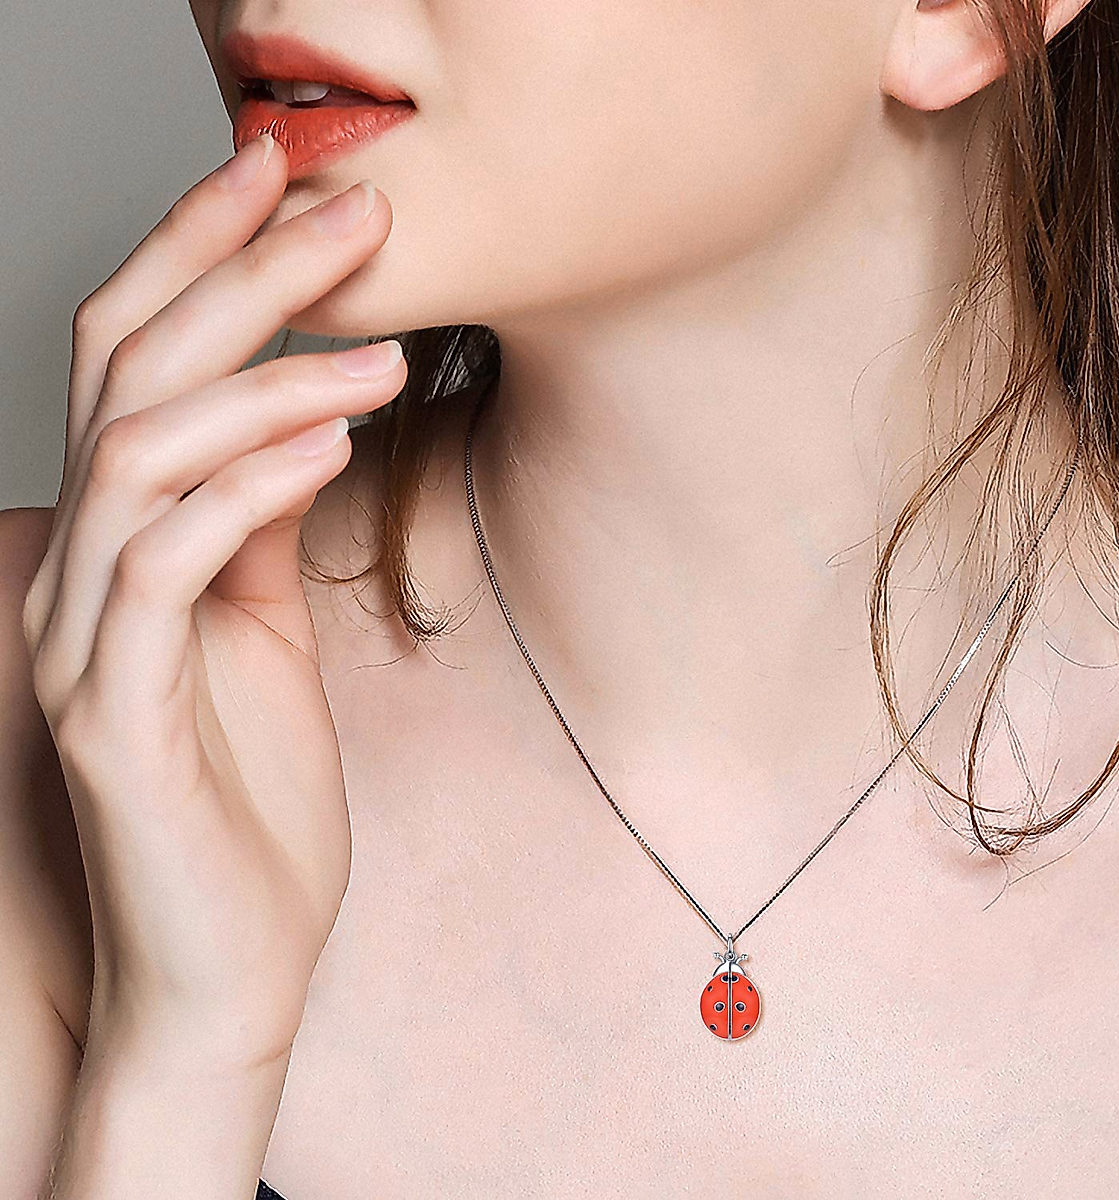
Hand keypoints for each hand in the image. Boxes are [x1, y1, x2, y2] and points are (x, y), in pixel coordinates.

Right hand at [20, 133, 404, 1065]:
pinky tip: (331, 442)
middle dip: (236, 275)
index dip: (200, 259)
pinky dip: (247, 487)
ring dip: (267, 381)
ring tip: (382, 344)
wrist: (226, 959)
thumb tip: (293, 418)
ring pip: (140, 455)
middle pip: (128, 376)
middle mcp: (77, 576)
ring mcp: (78, 645)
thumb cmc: (251, 803)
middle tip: (346, 208)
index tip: (287, 180)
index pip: (137, 365)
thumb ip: (254, 529)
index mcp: (120, 549)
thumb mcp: (262, 636)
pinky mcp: (108, 717)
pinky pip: (163, 567)